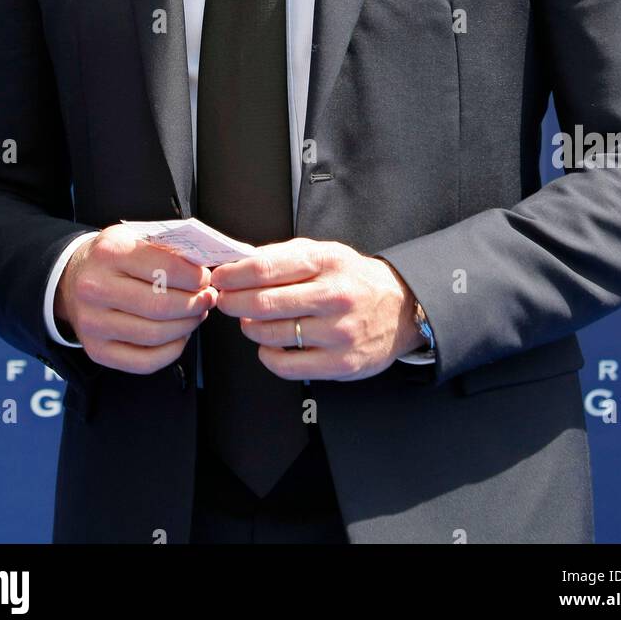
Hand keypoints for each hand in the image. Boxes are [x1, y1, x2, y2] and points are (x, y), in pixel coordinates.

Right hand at [55, 224, 218, 374]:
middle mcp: (95, 289)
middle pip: (161, 306)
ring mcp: (93, 324)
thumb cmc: (113, 257)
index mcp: (108, 253)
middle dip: (195, 304)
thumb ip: (167, 248)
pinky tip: (179, 335)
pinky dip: (171, 350)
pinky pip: (145, 362)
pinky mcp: (97, 351)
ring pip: (155, 335)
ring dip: (187, 326)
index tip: (206, 278)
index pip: (164, 269)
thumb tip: (205, 266)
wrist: (73, 279)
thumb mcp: (134, 237)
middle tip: (208, 298)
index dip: (194, 278)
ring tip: (196, 314)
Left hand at [209, 238, 424, 380]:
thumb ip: (283, 256)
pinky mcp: (340, 363)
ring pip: (272, 334)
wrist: (401, 307)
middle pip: (264, 303)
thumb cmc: (353, 279)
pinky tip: (269, 346)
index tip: (219, 277)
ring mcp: (338, 332)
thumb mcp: (325, 253)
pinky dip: (267, 356)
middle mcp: (334, 296)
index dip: (234, 274)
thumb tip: (238, 261)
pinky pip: (287, 366)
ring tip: (249, 321)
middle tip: (224, 300)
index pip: (266, 267)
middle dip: (234, 302)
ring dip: (249, 328)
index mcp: (326, 262)